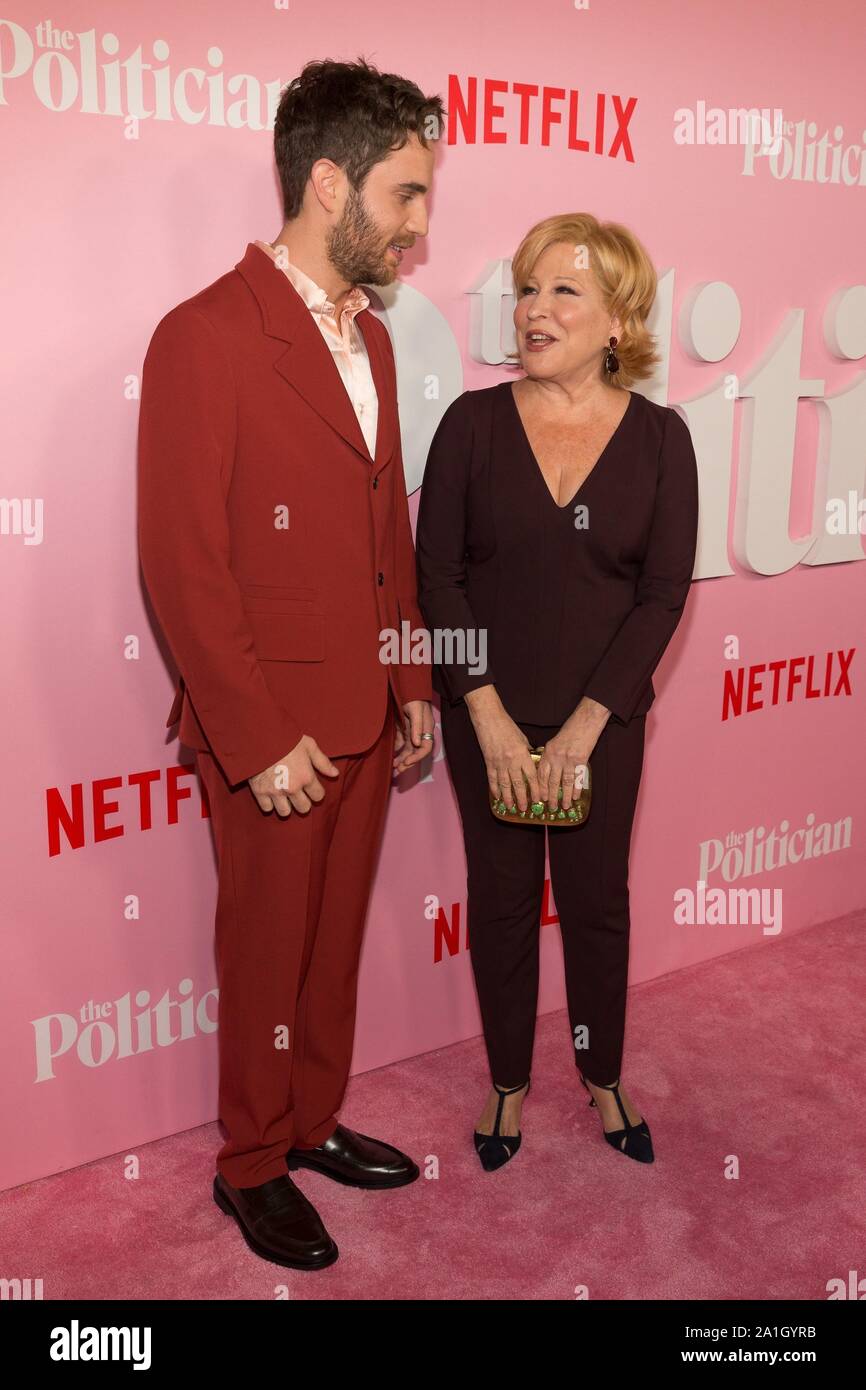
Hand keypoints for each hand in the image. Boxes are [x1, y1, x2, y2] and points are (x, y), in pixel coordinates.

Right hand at [248, 735, 339, 815]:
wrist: (260, 735)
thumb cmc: (286, 738)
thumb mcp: (309, 745)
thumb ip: (323, 761)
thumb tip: (335, 774)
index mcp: (306, 777)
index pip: (318, 796)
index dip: (316, 792)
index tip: (312, 788)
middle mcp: (292, 788)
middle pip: (303, 808)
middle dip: (303, 802)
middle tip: (299, 795)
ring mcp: (275, 791)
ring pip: (285, 812)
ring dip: (286, 806)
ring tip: (285, 798)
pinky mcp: (259, 791)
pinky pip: (267, 808)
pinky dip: (269, 804)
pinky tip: (271, 795)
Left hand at [393, 699, 434, 773]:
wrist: (406, 686)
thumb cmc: (413, 697)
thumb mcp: (416, 710)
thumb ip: (417, 727)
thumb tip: (417, 743)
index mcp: (426, 729)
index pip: (425, 748)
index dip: (417, 757)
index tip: (407, 762)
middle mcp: (420, 732)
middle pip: (416, 752)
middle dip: (408, 762)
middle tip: (398, 770)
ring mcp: (411, 731)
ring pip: (408, 749)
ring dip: (402, 759)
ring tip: (394, 767)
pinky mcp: (403, 729)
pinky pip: (400, 743)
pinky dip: (396, 750)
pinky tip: (390, 756)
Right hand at [465, 690, 540, 813]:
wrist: (489, 719)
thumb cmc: (507, 726)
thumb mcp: (522, 739)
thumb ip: (526, 753)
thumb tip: (531, 764)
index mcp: (522, 754)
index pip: (532, 776)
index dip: (536, 789)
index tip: (539, 799)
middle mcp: (511, 761)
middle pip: (518, 784)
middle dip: (522, 798)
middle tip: (525, 808)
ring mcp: (499, 763)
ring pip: (505, 785)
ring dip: (508, 797)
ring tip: (511, 806)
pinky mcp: (488, 762)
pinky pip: (492, 779)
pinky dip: (495, 789)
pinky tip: (497, 796)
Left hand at [536, 701, 608, 810]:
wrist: (586, 721)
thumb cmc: (571, 730)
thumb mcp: (554, 742)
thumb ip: (550, 756)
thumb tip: (547, 771)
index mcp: (548, 753)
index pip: (541, 774)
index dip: (540, 788)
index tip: (540, 798)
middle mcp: (556, 757)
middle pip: (552, 781)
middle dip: (551, 796)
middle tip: (551, 807)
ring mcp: (569, 760)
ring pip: (565, 783)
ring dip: (565, 796)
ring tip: (564, 806)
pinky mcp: (581, 760)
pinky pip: (578, 778)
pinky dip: (577, 789)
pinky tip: (576, 797)